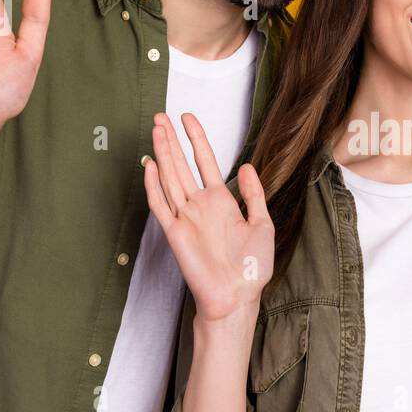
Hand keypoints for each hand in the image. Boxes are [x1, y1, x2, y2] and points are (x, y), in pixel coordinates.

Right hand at [144, 112, 273, 320]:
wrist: (238, 296)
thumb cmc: (252, 267)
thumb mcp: (262, 224)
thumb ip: (253, 195)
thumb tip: (248, 167)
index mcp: (220, 202)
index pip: (205, 162)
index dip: (196, 139)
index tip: (188, 118)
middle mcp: (200, 206)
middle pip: (181, 166)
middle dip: (172, 140)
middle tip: (161, 116)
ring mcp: (185, 218)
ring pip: (169, 179)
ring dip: (162, 154)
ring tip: (156, 130)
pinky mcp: (174, 233)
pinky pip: (160, 206)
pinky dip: (154, 186)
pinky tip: (150, 166)